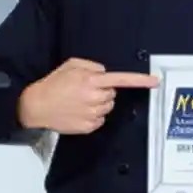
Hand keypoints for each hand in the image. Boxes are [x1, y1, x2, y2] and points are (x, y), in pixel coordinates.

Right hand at [18, 57, 157, 134]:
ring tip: (79, 101)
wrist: (36, 106)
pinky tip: (78, 111)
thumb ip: (92, 66)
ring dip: (99, 103)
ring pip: (107, 107)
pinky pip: (100, 119)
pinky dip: (93, 115)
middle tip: (85, 90)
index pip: (121, 79)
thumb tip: (105, 73)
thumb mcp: (70, 65)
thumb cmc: (53, 84)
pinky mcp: (89, 126)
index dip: (140, 80)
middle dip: (104, 91)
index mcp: (91, 80)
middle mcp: (94, 97)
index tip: (155, 81)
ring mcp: (92, 113)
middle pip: (113, 94)